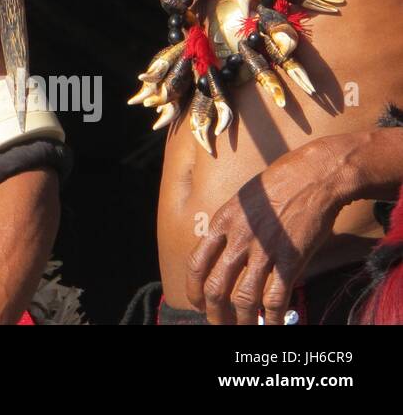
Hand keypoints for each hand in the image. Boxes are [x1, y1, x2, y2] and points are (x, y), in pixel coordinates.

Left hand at [185, 139, 350, 324]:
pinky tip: (272, 326)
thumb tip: (224, 252)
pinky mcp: (291, 260)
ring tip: (242, 330)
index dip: (194, 288)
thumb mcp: (242, 200)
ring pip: (244, 299)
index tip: (197, 302)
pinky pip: (276, 298)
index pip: (196, 262)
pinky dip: (273, 318)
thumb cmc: (278, 184)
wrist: (313, 177)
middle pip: (216, 286)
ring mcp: (264, 251)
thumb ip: (231, 227)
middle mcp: (238, 238)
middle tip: (218, 323)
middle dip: (214, 312)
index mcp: (222, 222)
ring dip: (242, 321)